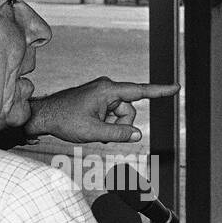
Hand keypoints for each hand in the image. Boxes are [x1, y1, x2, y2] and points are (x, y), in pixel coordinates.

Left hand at [21, 77, 179, 143]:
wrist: (45, 115)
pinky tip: (93, 126)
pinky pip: (113, 113)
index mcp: (108, 90)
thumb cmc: (65, 120)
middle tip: (100, 131)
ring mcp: (103, 92)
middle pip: (129, 110)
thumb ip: (118, 133)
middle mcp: (107, 87)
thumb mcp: (93, 132)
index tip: (176, 87)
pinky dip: (107, 123)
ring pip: (121, 114)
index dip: (160, 91)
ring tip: (93, 129)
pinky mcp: (99, 98)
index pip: (140, 91)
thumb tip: (138, 134)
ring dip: (112, 125)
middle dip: (121, 124)